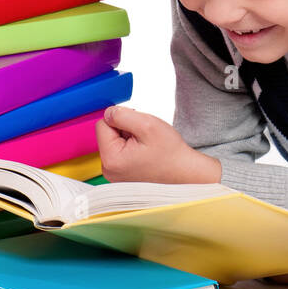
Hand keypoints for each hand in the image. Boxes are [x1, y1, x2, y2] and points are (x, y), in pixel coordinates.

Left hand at [96, 105, 221, 184]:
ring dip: (129, 139)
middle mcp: (108, 170)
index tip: (139, 128)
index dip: (121, 119)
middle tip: (145, 138)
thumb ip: (122, 115)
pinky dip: (132, 149)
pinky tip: (146, 154)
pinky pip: (121, 153)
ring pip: (114, 142)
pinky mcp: (121, 176)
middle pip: (107, 134)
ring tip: (147, 147)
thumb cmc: (170, 153)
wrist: (185, 174)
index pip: (102, 124)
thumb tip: (108, 112)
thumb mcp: (147, 124)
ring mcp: (114, 175)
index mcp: (111, 159)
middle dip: (125, 130)